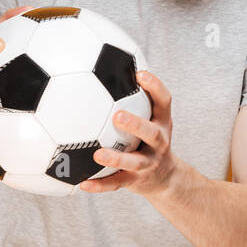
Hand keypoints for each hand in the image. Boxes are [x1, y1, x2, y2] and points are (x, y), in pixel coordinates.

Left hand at [80, 70, 176, 195]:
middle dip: (137, 125)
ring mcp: (148, 163)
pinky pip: (116, 184)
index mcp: (161, 123)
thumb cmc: (147, 138)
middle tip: (117, 115)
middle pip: (152, 133)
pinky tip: (81, 183)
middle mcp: (158, 142)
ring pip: (134, 162)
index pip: (164, 102)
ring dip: (117, 159)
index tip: (140, 74)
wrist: (165, 178)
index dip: (155, 88)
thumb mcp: (149, 116)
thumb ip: (132, 95)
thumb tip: (99, 61)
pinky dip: (99, 185)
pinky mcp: (135, 181)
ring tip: (98, 154)